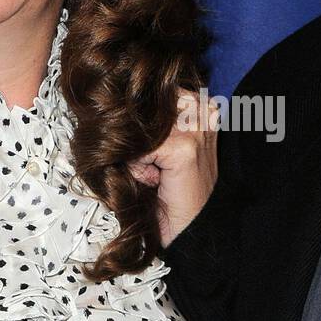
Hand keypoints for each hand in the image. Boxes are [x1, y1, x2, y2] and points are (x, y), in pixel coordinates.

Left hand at [129, 89, 219, 246]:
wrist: (190, 228)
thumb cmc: (173, 189)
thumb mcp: (164, 147)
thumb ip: (153, 122)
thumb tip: (116, 104)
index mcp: (204, 107)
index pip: (157, 92)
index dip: (141, 119)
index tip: (152, 150)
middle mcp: (204, 113)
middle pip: (146, 106)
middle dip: (139, 135)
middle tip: (155, 163)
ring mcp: (196, 130)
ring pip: (142, 127)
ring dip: (139, 152)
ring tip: (156, 171)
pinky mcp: (184, 149)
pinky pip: (141, 149)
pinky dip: (139, 168)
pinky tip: (155, 181)